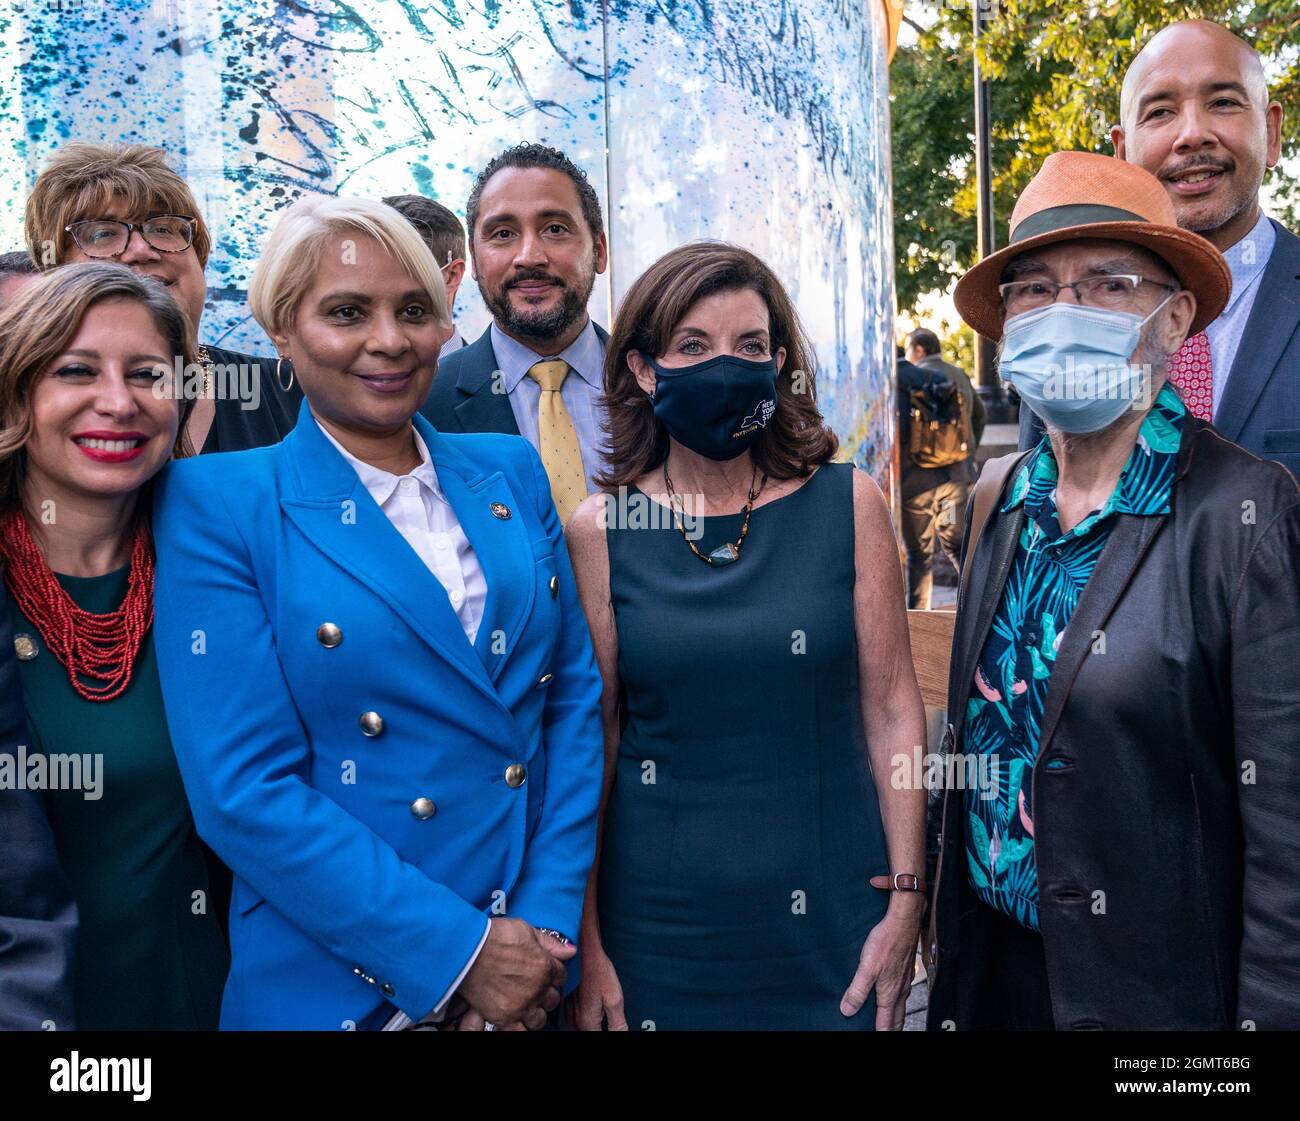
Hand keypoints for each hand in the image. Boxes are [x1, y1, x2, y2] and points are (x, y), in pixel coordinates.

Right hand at [457, 918, 565, 1026]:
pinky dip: (519, 1027)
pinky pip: (519, 1031)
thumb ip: (549, 943)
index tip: (546, 972)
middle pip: (552, 999)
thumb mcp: (525, 930)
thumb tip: (569, 950)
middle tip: (536, 988)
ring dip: (535, 1012)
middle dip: (546, 993)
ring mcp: (521, 1005)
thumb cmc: (493, 937)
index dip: (554, 973)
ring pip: (539, 1019)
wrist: (466, 950)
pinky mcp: (503, 1017)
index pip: (561, 976)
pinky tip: (515, 1017)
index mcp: (545, 967)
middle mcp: (537, 989)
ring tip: (527, 1005)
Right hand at [572, 941, 627, 1030]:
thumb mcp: (614, 999)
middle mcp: (574, 1019)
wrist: (582, 950)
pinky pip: (575, 1017)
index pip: (600, 1038)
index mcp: (587, 1022)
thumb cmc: (597, 970)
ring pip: (582, 1027)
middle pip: (590, 1033)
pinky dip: (586, 1015)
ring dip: (593, 1023)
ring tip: (601, 1005)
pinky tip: (593, 1001)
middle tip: (608, 1013)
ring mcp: (568, 1011)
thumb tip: (622, 1035)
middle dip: (601, 1027)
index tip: (614, 1023)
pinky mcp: (566, 1002)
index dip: (610, 1032)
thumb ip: (618, 1024)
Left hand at [840, 905, 921, 1030]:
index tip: (874, 1036)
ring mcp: (904, 979)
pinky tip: (890, 992)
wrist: (903, 921)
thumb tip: (848, 1010)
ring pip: (900, 1005)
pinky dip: (896, 999)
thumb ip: (857, 990)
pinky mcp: (905, 968)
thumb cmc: (886, 942)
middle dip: (890, 1028)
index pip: (886, 1023)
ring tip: (886, 1019)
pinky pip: (902, 991)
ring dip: (893, 1015)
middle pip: (897, 1018)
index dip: (880, 1033)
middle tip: (883, 1032)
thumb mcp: (866, 968)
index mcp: (890, 994)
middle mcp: (900, 990)